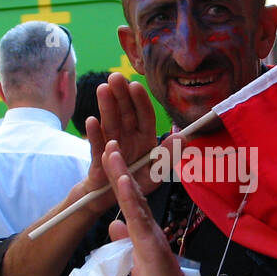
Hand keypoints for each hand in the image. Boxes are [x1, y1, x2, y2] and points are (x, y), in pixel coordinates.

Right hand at [78, 74, 162, 213]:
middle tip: (114, 77)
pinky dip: (94, 134)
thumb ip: (168, 155)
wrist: (112, 198)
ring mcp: (111, 144)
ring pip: (110, 123)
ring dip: (106, 106)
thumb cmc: (135, 182)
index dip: (140, 101)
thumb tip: (184, 138)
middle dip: (120, 95)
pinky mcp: (98, 157)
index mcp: (144, 138)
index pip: (144, 116)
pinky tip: (91, 121)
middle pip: (125, 114)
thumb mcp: (156, 173)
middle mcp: (127, 136)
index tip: (135, 85)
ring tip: (102, 89)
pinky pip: (96, 145)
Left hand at [104, 140, 206, 275]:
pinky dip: (129, 197)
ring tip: (111, 150)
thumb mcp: (135, 262)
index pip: (128, 201)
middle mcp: (147, 227)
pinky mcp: (150, 245)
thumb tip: (113, 227)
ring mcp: (149, 234)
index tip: (109, 157)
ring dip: (121, 173)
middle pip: (130, 193)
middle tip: (109, 142)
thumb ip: (126, 243)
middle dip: (118, 167)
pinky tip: (121, 179)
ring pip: (133, 199)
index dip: (118, 179)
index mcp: (142, 231)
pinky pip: (137, 217)